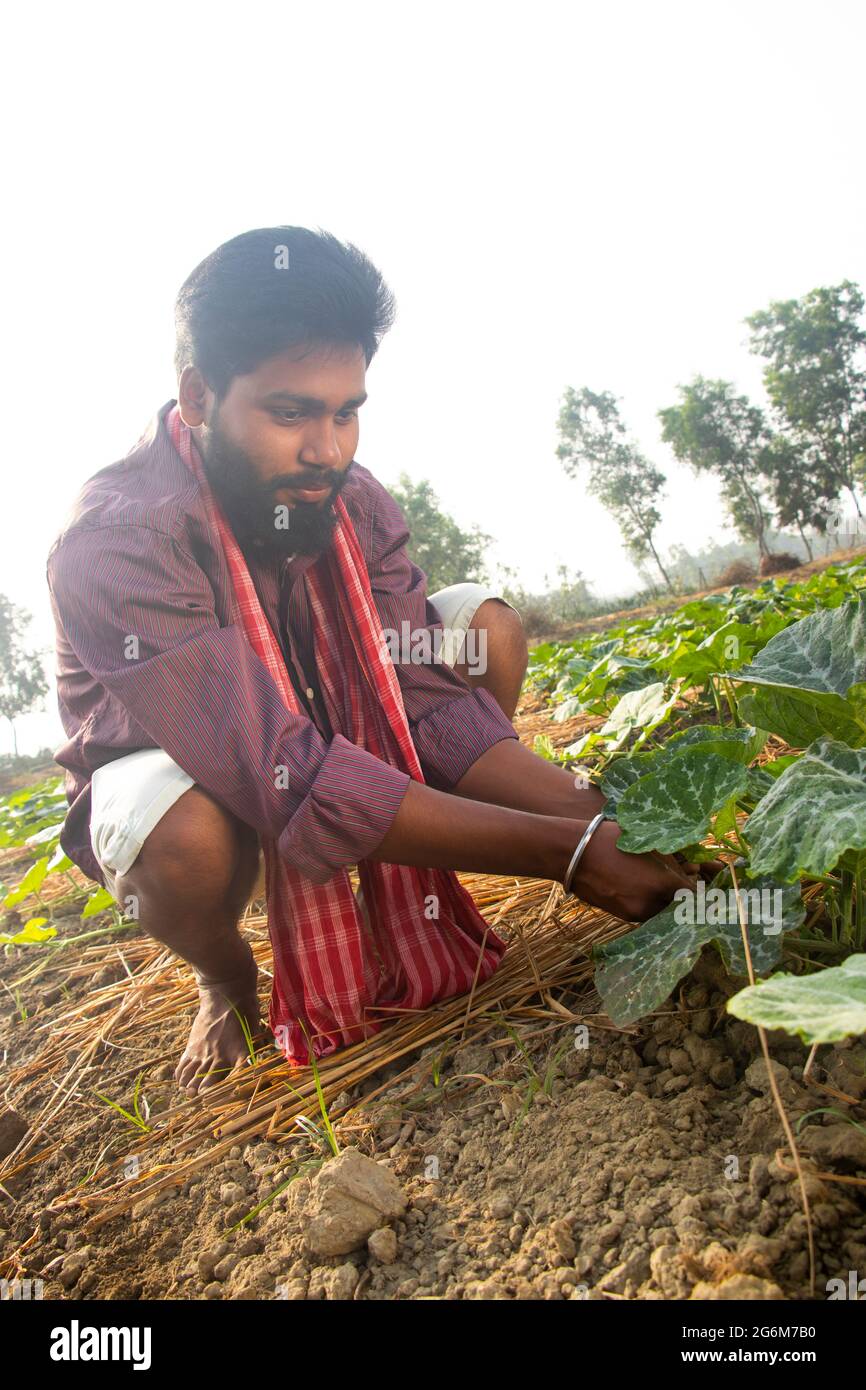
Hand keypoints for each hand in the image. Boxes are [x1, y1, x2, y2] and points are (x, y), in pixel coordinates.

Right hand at [569, 819, 700, 921]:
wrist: (572, 853)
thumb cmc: (610, 839)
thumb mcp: (647, 843)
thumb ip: (673, 859)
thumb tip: (693, 870)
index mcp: (664, 883)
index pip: (694, 896)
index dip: (700, 890)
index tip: (702, 884)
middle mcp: (653, 903)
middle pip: (680, 907)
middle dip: (683, 897)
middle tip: (683, 883)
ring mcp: (636, 912)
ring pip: (662, 911)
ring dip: (665, 901)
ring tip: (659, 883)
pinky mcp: (622, 916)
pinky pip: (645, 912)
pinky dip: (649, 903)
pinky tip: (642, 887)